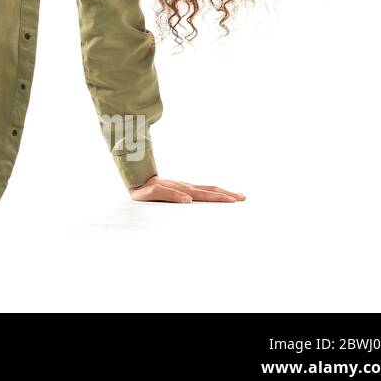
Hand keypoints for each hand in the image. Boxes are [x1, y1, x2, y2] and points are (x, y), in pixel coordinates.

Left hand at [129, 175, 245, 202]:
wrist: (136, 179)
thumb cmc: (143, 190)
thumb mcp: (153, 195)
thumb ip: (170, 196)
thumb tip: (188, 200)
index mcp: (182, 190)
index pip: (205, 194)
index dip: (219, 198)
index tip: (233, 201)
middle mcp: (186, 186)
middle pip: (211, 189)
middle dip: (228, 194)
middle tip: (243, 198)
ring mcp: (185, 186)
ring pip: (208, 188)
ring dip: (223, 192)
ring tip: (236, 196)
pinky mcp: (183, 187)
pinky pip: (202, 189)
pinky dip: (214, 192)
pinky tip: (217, 195)